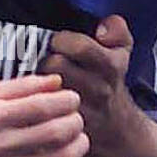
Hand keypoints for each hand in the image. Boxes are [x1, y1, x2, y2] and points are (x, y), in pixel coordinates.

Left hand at [43, 14, 132, 141]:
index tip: (58, 42)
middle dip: (46, 59)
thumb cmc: (110, 81)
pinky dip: (34, 100)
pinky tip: (36, 97)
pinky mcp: (66, 128)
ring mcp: (82, 110)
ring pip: (46, 85)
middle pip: (56, 65)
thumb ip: (117, 30)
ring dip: (37, 79)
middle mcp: (98, 89)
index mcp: (111, 65)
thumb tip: (102, 27)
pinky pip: (41, 109)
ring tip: (40, 77)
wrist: (116, 128)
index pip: (80, 46)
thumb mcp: (122, 52)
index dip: (62, 40)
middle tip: (44, 60)